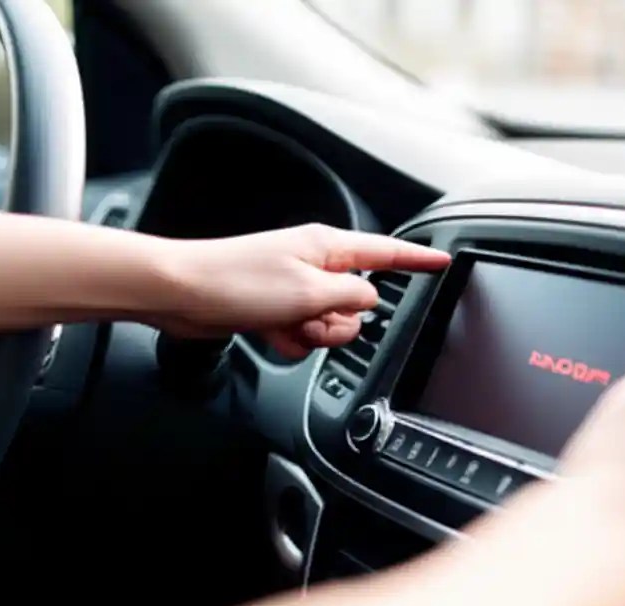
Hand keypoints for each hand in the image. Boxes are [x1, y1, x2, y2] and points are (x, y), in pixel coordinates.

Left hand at [147, 224, 449, 357]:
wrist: (180, 293)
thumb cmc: (235, 281)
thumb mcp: (307, 292)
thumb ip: (350, 297)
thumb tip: (370, 301)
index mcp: (326, 247)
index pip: (386, 253)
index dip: (417, 260)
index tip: (443, 262)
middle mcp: (313, 264)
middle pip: (357, 302)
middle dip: (341, 321)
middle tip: (313, 318)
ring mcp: (293, 287)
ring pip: (331, 324)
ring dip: (314, 334)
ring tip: (285, 325)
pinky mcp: (274, 308)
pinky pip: (303, 334)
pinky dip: (292, 340)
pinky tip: (272, 334)